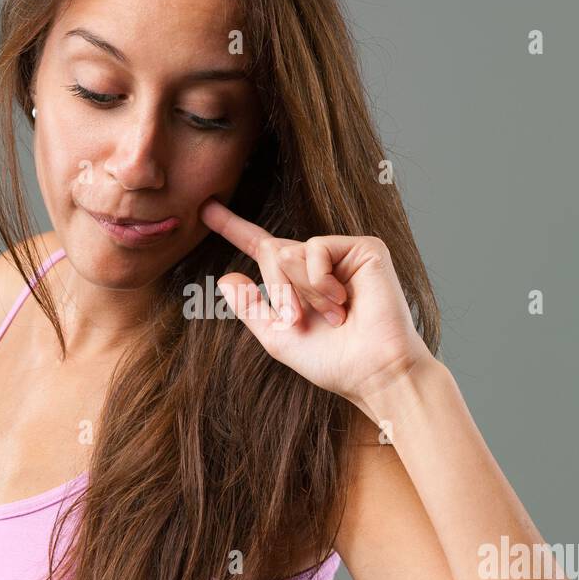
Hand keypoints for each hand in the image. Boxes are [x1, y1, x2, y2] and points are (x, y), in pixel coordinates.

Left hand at [198, 197, 433, 408]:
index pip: (261, 248)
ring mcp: (342, 254)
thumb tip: (225, 276)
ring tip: (333, 316)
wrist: (373, 372)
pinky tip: (342, 301)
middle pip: (271, 252)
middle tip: (301, 321)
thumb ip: (250, 307)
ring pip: (290, 251)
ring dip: (301, 292)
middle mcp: (319, 265)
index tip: (206, 207)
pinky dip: (319, 280)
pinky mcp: (364, 248)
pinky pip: (316, 248)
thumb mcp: (277, 337)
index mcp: (298, 284)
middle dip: (279, 292)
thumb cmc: (332, 361)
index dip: (233, 227)